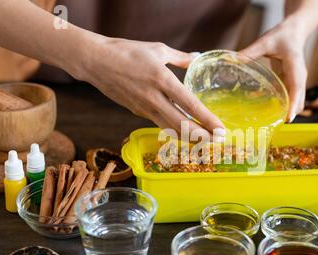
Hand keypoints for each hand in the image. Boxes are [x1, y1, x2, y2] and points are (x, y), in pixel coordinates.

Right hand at [81, 37, 224, 136]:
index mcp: (163, 80)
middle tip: (219, 142)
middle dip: (203, 137)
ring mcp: (145, 108)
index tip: (222, 130)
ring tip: (207, 142)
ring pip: (171, 129)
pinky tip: (185, 132)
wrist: (95, 62)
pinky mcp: (137, 112)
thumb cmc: (126, 51)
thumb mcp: (158, 49)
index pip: (191, 105)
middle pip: (183, 126)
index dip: (208, 120)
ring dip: (190, 138)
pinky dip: (175, 131)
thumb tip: (197, 57)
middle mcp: (155, 99)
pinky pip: (160, 124)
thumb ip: (181, 57)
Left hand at [241, 21, 307, 121]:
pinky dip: (283, 105)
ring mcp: (297, 81)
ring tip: (271, 122)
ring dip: (287, 112)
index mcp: (295, 67)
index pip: (297, 89)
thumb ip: (250, 51)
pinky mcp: (292, 82)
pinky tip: (266, 109)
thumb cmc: (282, 35)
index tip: (288, 119)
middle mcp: (299, 77)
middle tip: (273, 125)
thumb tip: (232, 60)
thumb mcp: (265, 41)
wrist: (295, 31)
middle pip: (299, 101)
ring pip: (296, 102)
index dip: (293, 105)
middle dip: (290, 114)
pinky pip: (290, 97)